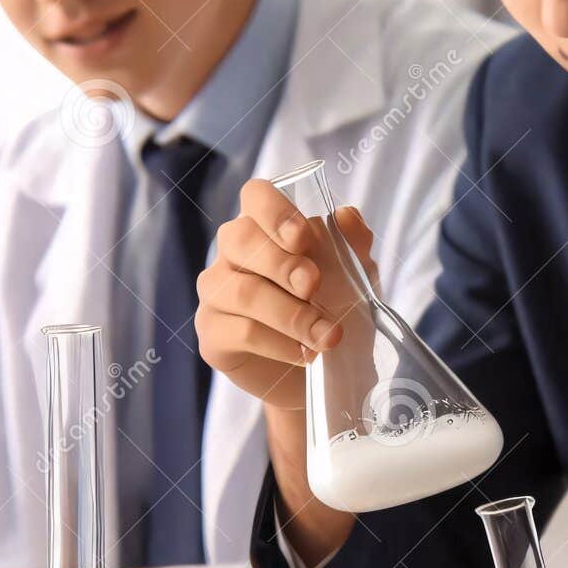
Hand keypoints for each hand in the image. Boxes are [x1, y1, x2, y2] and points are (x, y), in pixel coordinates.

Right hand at [196, 176, 379, 407]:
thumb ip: (353, 246)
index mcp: (265, 227)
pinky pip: (241, 332)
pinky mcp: (213, 335)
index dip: (275, 210)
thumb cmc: (330, 311)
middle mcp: (232, 254)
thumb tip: (346, 217)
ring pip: (243, 292)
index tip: (303, 238)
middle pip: (240, 238)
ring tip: (328, 336)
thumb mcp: (354, 277)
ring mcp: (216, 293)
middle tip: (315, 287)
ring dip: (292, 315)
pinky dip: (279, 344)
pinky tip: (305, 354)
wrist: (319, 372)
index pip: (255, 196)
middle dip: (282, 263)